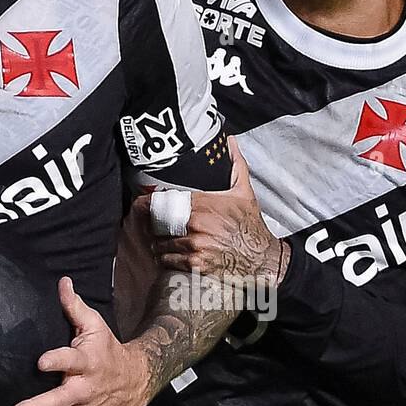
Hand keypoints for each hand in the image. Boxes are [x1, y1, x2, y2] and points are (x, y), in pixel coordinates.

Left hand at [0, 277, 145, 405]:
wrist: (134, 381)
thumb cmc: (107, 349)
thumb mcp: (95, 325)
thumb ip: (74, 306)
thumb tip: (62, 282)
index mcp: (88, 361)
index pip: (72, 361)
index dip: (57, 361)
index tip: (40, 362)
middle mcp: (84, 388)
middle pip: (60, 400)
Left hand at [135, 135, 287, 284]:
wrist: (263, 257)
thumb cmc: (251, 225)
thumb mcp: (244, 192)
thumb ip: (235, 164)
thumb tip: (230, 141)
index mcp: (203, 204)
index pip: (165, 201)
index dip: (150, 204)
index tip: (143, 205)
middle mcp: (197, 224)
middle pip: (159, 223)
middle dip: (153, 225)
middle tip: (150, 226)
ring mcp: (196, 244)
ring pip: (162, 243)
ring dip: (158, 244)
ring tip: (157, 243)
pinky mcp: (197, 263)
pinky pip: (170, 260)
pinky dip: (165, 259)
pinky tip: (166, 256)